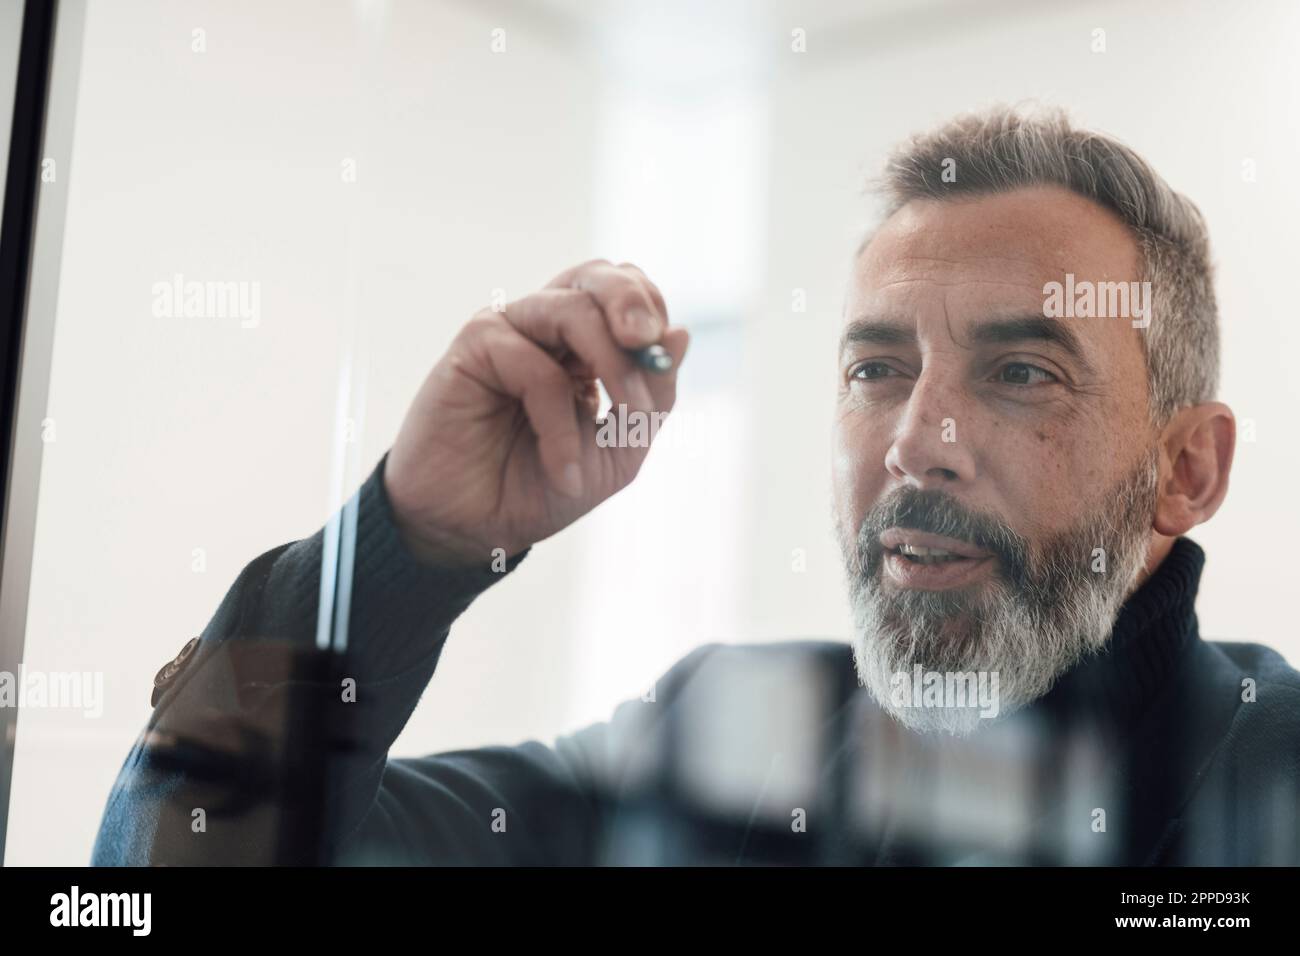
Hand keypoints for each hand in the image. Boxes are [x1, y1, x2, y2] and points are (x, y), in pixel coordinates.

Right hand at [384, 260, 688, 568]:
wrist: (476, 528)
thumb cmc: (542, 486)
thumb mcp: (620, 448)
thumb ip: (654, 396)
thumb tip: (681, 333)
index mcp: (584, 342)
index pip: (628, 292)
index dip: (652, 310)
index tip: (663, 357)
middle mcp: (546, 327)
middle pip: (597, 275)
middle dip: (632, 299)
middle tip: (647, 340)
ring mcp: (509, 332)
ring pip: (570, 309)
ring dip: (613, 364)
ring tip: (627, 421)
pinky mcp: (473, 350)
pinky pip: (536, 369)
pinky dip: (560, 424)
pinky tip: (565, 470)